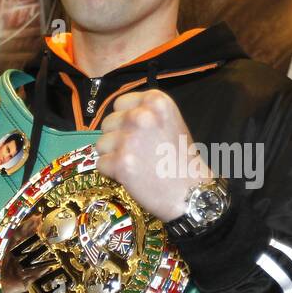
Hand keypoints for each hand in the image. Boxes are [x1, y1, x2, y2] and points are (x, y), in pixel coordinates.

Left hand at [95, 90, 213, 221]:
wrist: (190, 191)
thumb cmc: (180, 160)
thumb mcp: (170, 123)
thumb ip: (145, 115)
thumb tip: (116, 120)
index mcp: (155, 101)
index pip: (120, 103)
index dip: (124, 120)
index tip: (137, 133)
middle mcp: (141, 115)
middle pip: (108, 123)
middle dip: (117, 138)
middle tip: (139, 152)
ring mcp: (130, 139)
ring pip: (101, 144)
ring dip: (113, 155)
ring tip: (137, 164)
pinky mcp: (121, 162)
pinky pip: (101, 164)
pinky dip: (112, 173)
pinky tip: (132, 176)